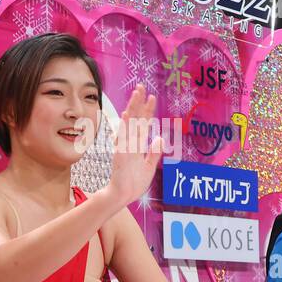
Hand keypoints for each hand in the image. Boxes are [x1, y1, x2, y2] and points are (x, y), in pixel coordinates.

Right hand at [107, 85, 162, 207]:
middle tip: (141, 86)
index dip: (147, 110)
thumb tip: (160, 139)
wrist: (122, 196)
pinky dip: (125, 126)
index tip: (151, 97)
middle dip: (139, 102)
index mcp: (138, 145)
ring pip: (130, 123)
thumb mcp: (149, 167)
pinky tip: (126, 114)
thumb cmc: (134, 183)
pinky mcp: (121, 153)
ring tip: (136, 93)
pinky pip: (123, 137)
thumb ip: (154, 153)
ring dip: (133, 108)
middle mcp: (131, 142)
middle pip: (136, 118)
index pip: (143, 123)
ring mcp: (125, 146)